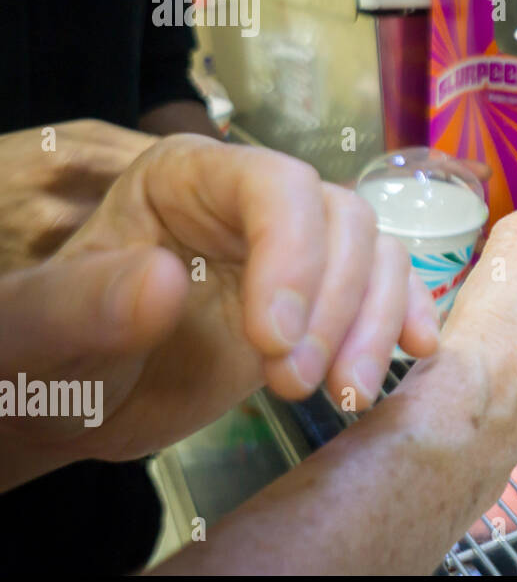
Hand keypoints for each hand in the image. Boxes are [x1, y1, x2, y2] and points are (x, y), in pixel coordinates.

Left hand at [0, 135, 439, 482]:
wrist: (82, 403)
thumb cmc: (48, 355)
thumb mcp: (37, 332)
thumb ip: (85, 304)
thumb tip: (165, 281)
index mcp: (188, 177)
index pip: (274, 184)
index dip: (292, 254)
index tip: (273, 341)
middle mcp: (254, 203)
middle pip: (340, 220)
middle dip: (333, 305)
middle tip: (293, 384)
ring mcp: (297, 252)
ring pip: (375, 255)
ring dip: (374, 324)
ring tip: (344, 394)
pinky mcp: (325, 301)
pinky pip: (389, 290)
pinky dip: (405, 318)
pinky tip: (413, 354)